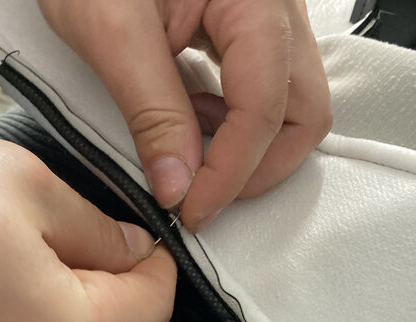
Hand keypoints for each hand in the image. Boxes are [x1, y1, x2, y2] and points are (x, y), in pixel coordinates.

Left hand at [39, 0, 331, 230]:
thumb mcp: (110, 29)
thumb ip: (151, 111)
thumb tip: (178, 183)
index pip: (266, 107)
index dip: (231, 171)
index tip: (192, 208)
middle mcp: (278, 4)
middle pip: (305, 112)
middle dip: (259, 167)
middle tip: (205, 195)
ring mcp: (269, 13)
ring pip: (292, 105)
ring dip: (250, 147)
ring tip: (192, 155)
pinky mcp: (247, 23)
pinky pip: (264, 88)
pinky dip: (234, 121)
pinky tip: (193, 121)